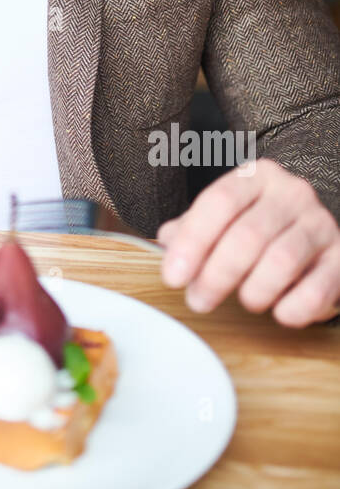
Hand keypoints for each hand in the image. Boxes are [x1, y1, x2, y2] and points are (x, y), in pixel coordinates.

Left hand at [157, 159, 339, 326]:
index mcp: (257, 176)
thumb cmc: (261, 228)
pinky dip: (293, 307)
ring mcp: (321, 224)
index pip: (219, 202)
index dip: (192, 241)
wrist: (315, 237)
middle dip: (216, 274)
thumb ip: (193, 228)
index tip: (172, 276)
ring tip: (244, 302)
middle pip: (248, 234)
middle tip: (198, 300)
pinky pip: (317, 289)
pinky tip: (280, 312)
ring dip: (254, 291)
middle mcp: (292, 193)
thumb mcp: (225, 220)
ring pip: (282, 260)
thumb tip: (167, 241)